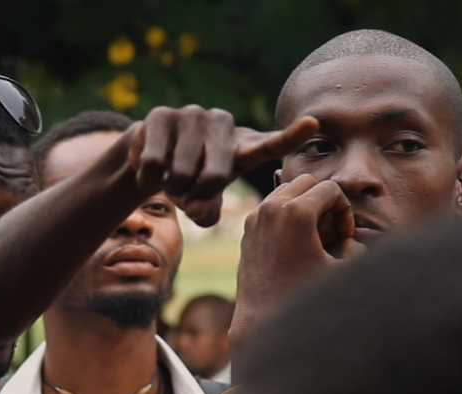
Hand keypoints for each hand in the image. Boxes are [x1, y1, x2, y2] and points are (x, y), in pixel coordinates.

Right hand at [126, 107, 317, 226]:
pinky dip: (148, 178)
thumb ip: (206, 210)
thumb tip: (202, 210)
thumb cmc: (189, 183)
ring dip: (170, 188)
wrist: (149, 159)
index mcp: (243, 145)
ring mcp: (192, 115)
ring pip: (180, 172)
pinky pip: (153, 162)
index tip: (313, 124)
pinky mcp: (161, 115)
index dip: (291, 135)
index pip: (272, 143)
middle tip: (187, 196)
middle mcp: (223, 124)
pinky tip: (150, 170)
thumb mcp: (203, 200)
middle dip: (196, 196)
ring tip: (169, 180)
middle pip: (214, 176)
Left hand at [229, 174, 364, 352]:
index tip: (344, 236)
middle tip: (330, 231)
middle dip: (323, 200)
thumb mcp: (343, 273)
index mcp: (296, 212)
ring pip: (286, 190)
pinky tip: (295, 243)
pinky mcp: (247, 229)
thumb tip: (350, 240)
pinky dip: (286, 214)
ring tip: (313, 236)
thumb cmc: (304, 297)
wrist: (263, 318)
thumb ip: (357, 249)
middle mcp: (272, 208)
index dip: (344, 210)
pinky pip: (271, 207)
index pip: (331, 189)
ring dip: (304, 204)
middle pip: (307, 182)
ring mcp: (256, 217)